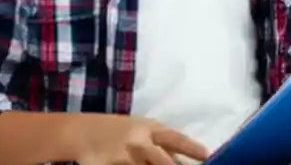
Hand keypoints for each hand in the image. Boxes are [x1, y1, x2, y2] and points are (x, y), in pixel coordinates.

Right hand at [70, 114, 208, 164]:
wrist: (83, 132)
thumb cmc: (121, 131)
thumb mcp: (144, 130)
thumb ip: (165, 145)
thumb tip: (191, 160)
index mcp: (150, 129)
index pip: (175, 139)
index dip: (191, 148)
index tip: (206, 155)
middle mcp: (137, 143)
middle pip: (162, 162)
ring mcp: (122, 158)